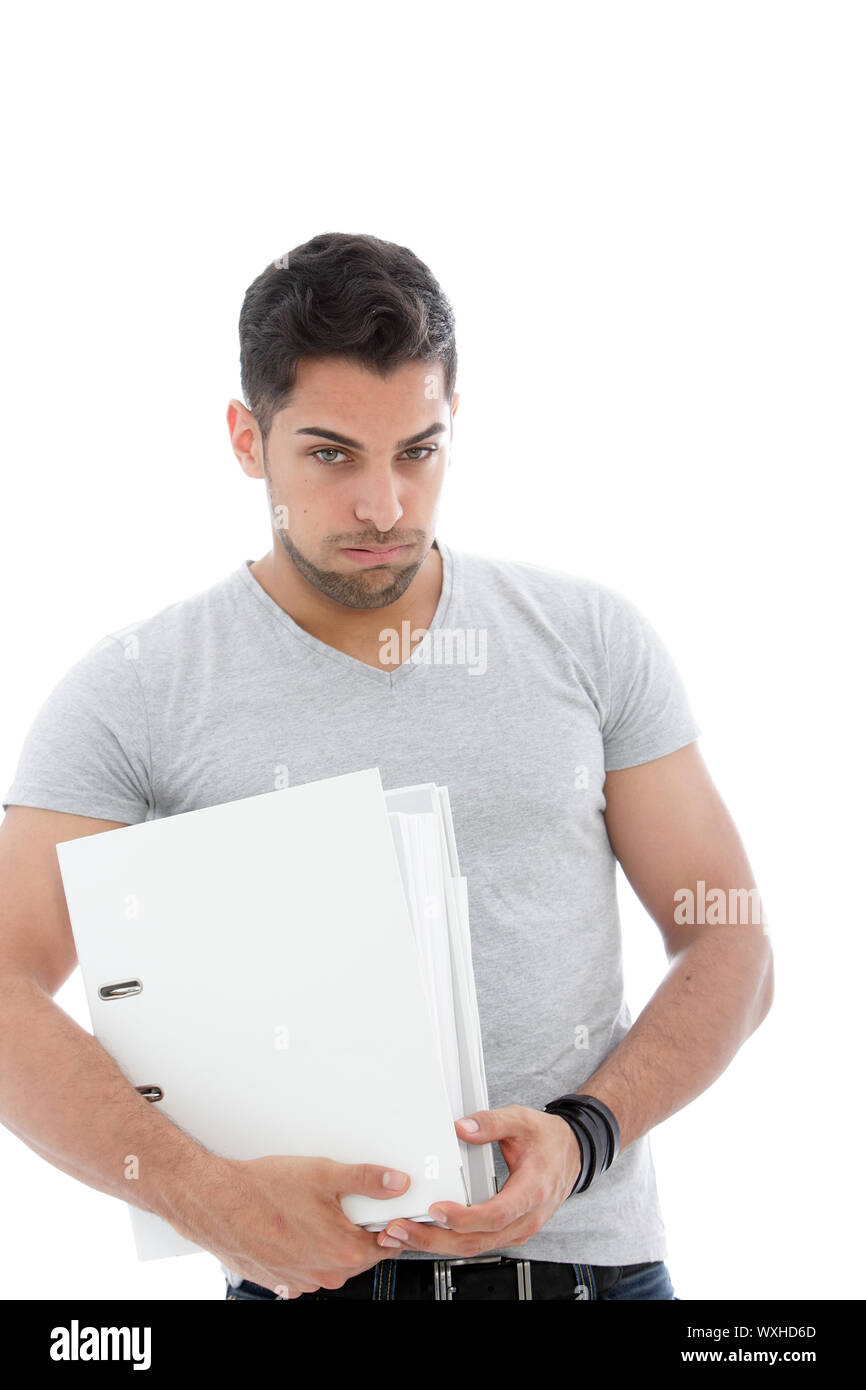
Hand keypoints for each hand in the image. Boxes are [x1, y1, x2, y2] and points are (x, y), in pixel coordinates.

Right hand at [167, 1152, 410, 1297]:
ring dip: (330, 1243)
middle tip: (340, 1203)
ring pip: (332, 1264)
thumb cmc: (264, 1191)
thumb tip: (396, 1183)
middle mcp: (325, 1275)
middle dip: (356, 1231)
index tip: (384, 1211)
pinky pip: (307, 1271)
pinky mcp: (282, 1284)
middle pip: (359, 1256)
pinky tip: (293, 1230)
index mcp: (343, 1251)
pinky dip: (306, 1254)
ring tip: (310, 1212)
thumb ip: (367, 1179)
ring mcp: (302, 1282)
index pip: (386, 1245)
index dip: (387, 1224)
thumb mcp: (324, 1174)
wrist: (218, 1204)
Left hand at [375, 1105, 581, 1256]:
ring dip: (435, 1245)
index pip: (496, 1214)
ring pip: (473, 1247)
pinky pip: (476, 1243)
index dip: (465, 1216)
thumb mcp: (522, 1121)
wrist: (572, 1154)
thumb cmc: (549, 1140)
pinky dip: (447, 1242)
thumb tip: (461, 1128)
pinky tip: (423, 1236)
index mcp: (531, 1191)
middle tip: (401, 1230)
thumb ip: (491, 1123)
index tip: (437, 1210)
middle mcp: (525, 1219)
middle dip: (435, 1239)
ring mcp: (517, 1230)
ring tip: (401, 1236)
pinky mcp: (507, 1231)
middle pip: (477, 1240)